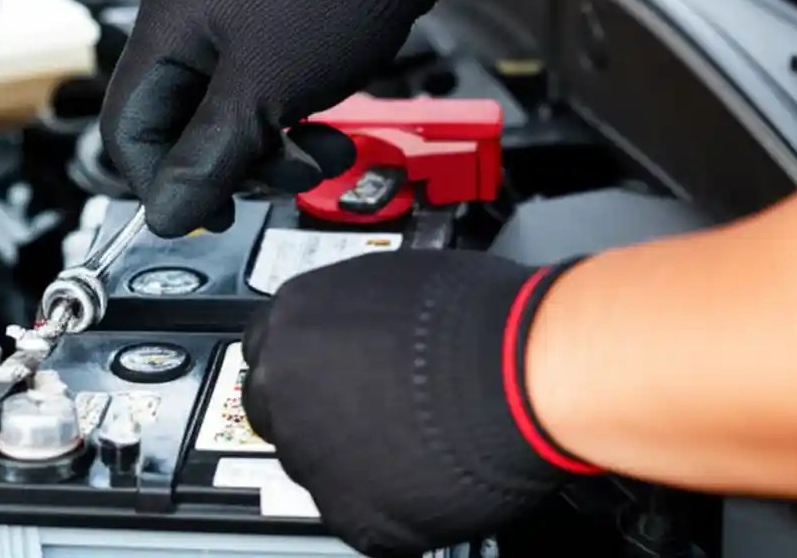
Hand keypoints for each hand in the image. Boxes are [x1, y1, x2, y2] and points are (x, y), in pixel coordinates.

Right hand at [100, 0, 486, 237]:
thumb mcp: (263, 93)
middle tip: (282, 181)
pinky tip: (330, 132)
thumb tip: (168, 216)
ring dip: (274, 151)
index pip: (129, 128)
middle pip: (181, 127)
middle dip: (235, 165)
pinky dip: (290, 122)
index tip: (208, 216)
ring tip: (324, 156)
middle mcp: (185, 18)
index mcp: (165, 25)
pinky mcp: (265, 25)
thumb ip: (209, 160)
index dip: (163, 183)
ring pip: (227, 117)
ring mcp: (225, 19)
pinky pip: (259, 92)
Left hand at [240, 251, 599, 556]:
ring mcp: (309, 455)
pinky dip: (392, 505)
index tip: (332, 376)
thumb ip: (355, 314)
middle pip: (279, 412)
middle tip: (374, 414)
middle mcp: (282, 388)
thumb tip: (363, 329)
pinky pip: (361, 515)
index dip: (308, 369)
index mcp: (292, 320)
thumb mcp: (395, 281)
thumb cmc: (483, 319)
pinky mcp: (348, 514)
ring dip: (356, 460)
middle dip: (321, 416)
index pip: (272, 353)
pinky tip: (432, 473)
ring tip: (419, 443)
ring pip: (318, 467)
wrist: (525, 374)